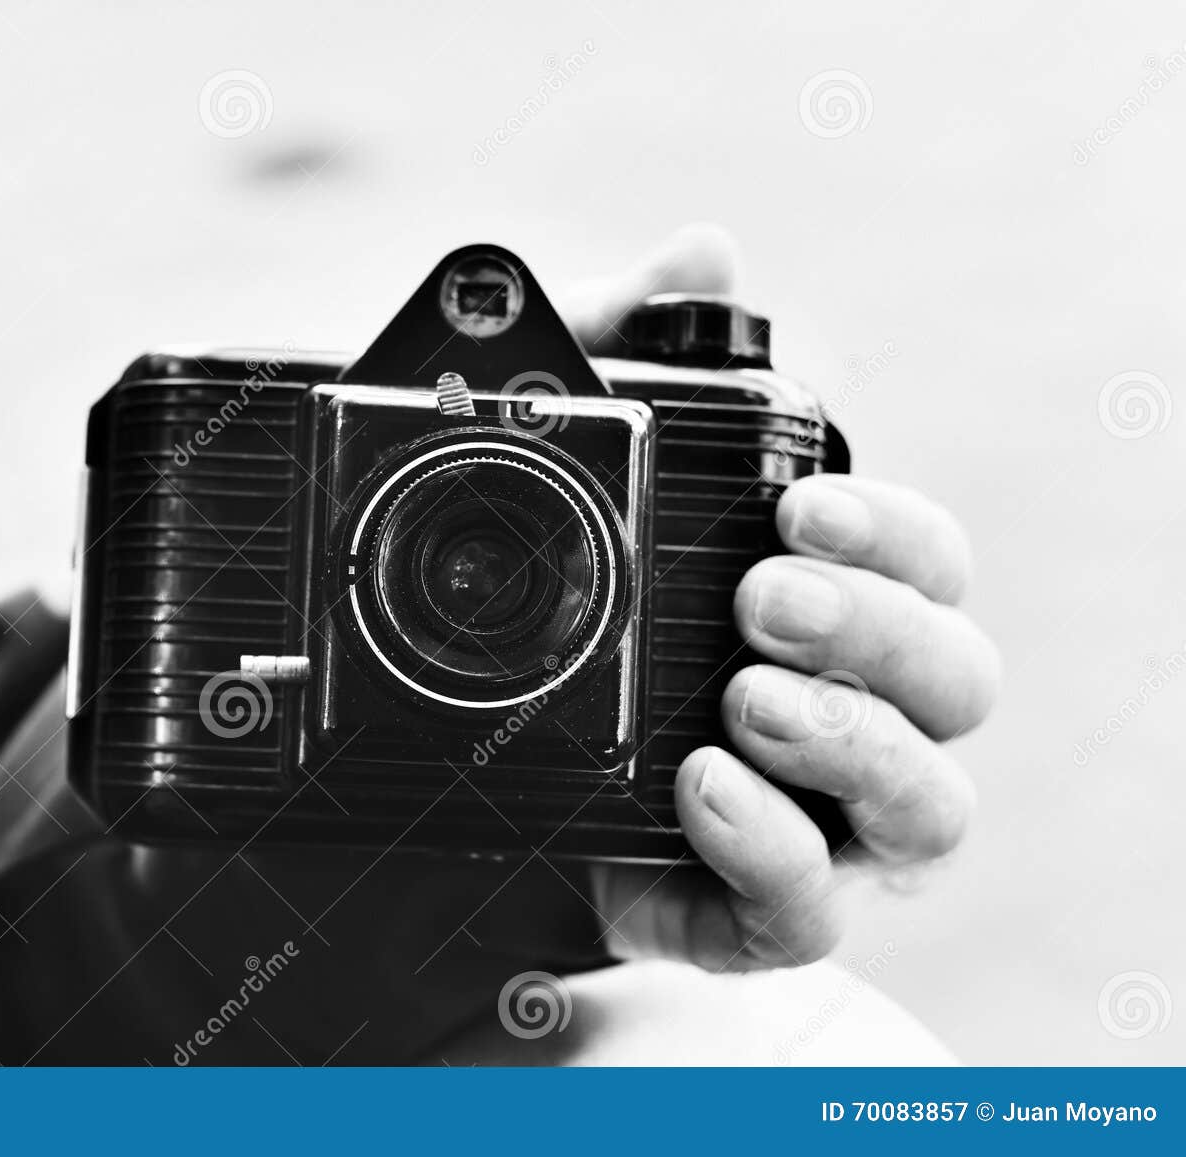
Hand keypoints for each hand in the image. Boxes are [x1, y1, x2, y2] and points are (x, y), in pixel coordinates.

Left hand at [568, 226, 999, 971]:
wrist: (490, 758)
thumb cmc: (580, 607)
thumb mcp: (579, 465)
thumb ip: (636, 350)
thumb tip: (703, 251)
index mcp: (846, 606)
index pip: (933, 565)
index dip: (894, 534)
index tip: (802, 505)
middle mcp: (865, 714)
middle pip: (960, 681)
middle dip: (878, 632)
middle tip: (767, 597)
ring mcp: (824, 820)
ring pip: (929, 806)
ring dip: (855, 744)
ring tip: (750, 698)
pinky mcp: (751, 908)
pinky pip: (809, 911)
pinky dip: (771, 851)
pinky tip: (701, 789)